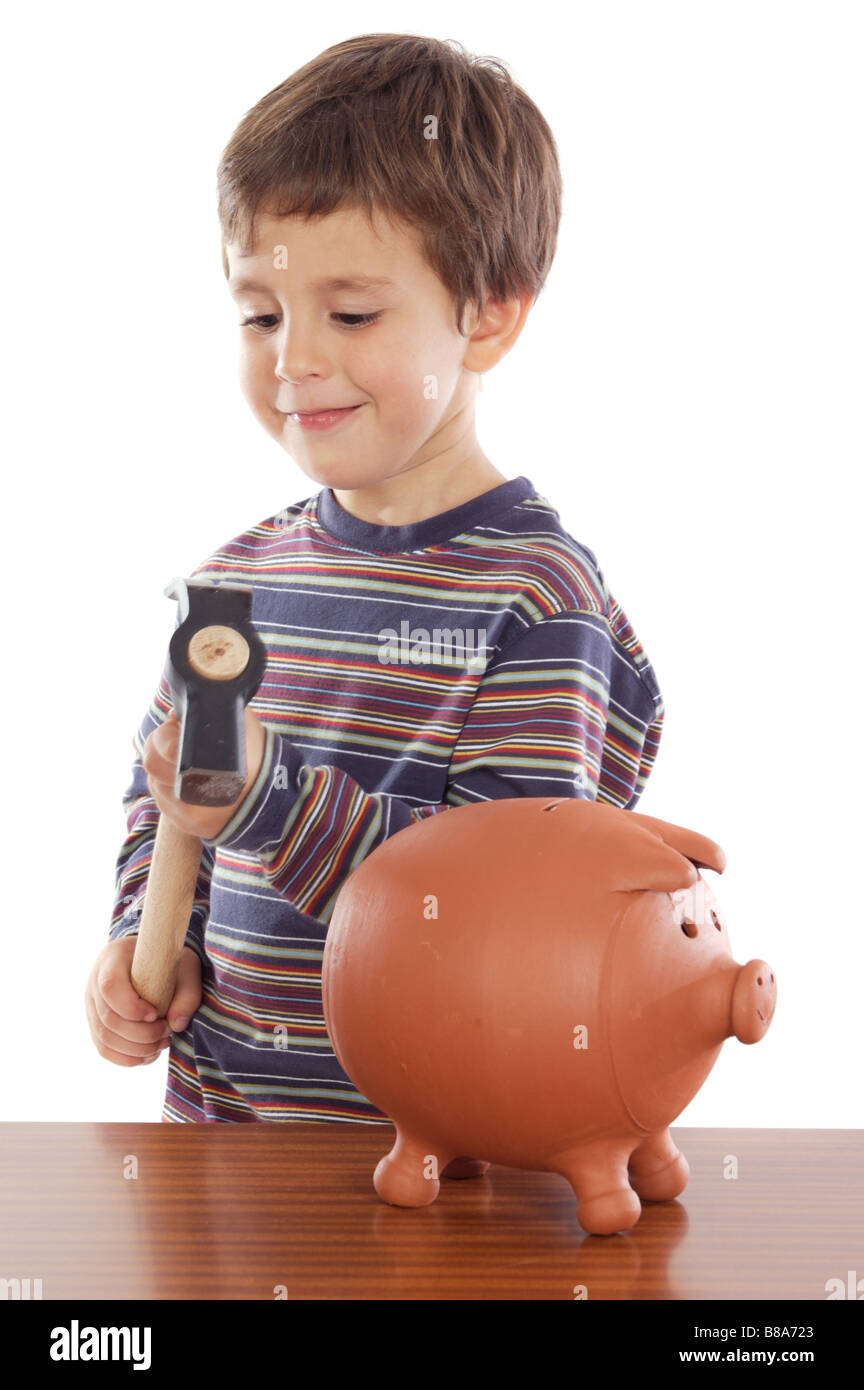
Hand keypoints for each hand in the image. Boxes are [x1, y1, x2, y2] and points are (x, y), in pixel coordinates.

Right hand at [85, 938, 201, 1065]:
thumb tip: (176, 1025)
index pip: (110, 987)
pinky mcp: (96, 1024)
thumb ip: (187, 993)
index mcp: (113, 959)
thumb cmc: (169, 962)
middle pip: (108, 1019)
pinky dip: (127, 1058)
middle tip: (167, 1031)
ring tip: (162, 1043)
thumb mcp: (185, 966)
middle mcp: (95, 983)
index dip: (131, 1007)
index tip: (156, 1014)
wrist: (154, 959)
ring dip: (136, 1049)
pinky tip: (149, 1054)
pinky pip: (104, 1049)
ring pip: (105, 1038)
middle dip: (142, 1034)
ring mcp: (92, 1005)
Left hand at [142, 706, 265, 838]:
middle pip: (152, 764)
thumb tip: (176, 713)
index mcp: (206, 765)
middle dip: (159, 748)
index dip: (165, 733)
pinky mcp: (188, 827)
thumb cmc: (260, 759)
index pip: (161, 745)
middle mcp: (194, 793)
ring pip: (155, 783)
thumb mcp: (242, 725)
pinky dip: (170, 790)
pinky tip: (187, 783)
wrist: (277, 801)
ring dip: (163, 771)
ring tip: (184, 764)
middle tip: (176, 743)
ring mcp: (189, 813)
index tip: (176, 727)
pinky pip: (164, 803)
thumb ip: (212, 712)